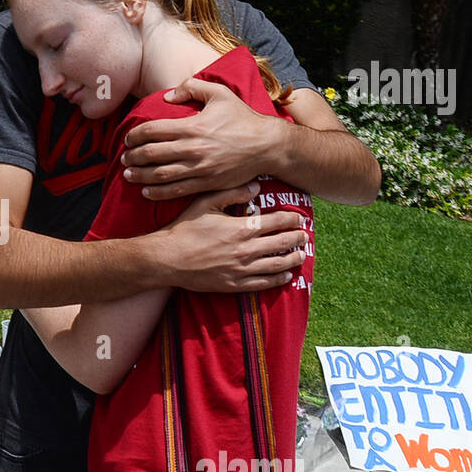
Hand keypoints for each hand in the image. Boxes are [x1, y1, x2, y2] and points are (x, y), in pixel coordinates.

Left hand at [120, 77, 282, 199]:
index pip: (152, 130)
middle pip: (150, 154)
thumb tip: (169, 96)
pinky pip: (175, 191)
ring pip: (159, 175)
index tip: (127, 138)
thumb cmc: (243, 118)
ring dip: (139, 175)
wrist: (267, 146)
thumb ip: (192, 87)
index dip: (134, 135)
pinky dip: (157, 193)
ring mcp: (198, 169)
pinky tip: (146, 191)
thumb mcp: (220, 93)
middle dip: (132, 156)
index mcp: (192, 126)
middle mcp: (192, 148)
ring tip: (128, 174)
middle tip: (124, 157)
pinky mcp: (206, 184)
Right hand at [142, 182, 306, 293]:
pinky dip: (279, 279)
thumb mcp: (206, 203)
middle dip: (297, 238)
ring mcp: (242, 269)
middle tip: (304, 235)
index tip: (299, 218)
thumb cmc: (184, 229)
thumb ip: (232, 193)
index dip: (292, 218)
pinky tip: (286, 276)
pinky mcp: (234, 284)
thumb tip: (256, 186)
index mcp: (241, 228)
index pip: (277, 221)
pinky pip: (264, 283)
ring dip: (293, 259)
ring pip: (278, 264)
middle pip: (282, 243)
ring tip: (300, 255)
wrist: (167, 259)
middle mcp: (246, 249)